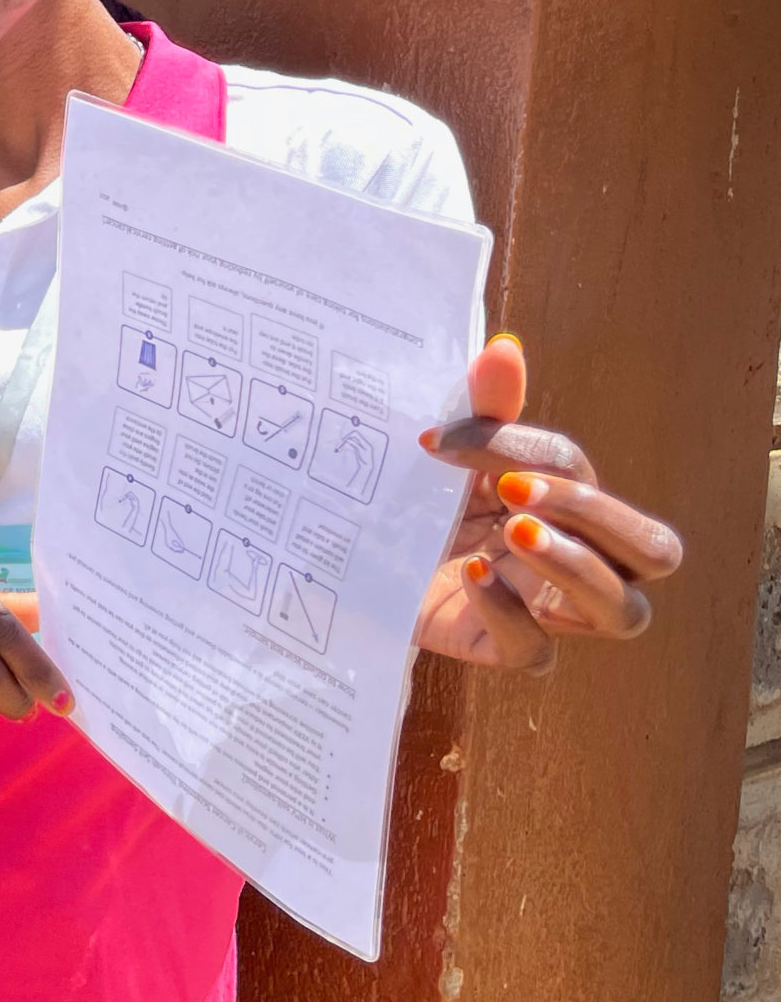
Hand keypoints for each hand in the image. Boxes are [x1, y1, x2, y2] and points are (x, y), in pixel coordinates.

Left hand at [415, 335, 682, 672]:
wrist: (344, 559)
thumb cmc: (414, 504)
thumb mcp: (447, 458)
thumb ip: (483, 410)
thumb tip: (504, 348)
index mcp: (570, 506)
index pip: (581, 472)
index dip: (521, 449)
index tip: (440, 441)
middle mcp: (578, 561)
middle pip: (655, 551)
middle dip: (596, 513)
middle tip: (516, 491)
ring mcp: (547, 612)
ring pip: (623, 611)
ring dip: (577, 566)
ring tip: (513, 532)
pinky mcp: (501, 649)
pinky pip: (537, 653)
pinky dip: (510, 612)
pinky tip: (469, 574)